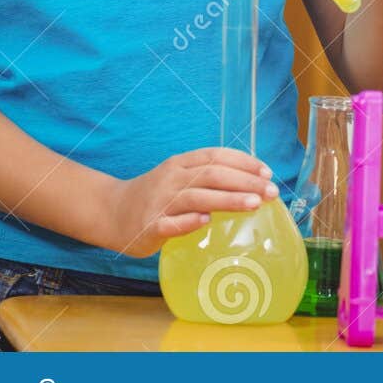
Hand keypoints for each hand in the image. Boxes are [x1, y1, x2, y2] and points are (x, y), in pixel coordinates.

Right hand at [104, 148, 276, 256]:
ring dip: (228, 199)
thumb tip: (253, 184)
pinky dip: (189, 221)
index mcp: (181, 164)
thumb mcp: (180, 177)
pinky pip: (171, 223)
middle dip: (245, 181)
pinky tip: (206, 221)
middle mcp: (171, 179)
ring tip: (254, 204)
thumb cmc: (156, 195)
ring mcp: (159, 202)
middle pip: (212, 174)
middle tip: (271, 191)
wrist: (110, 212)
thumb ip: (208, 178)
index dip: (244, 162)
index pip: (216, 156)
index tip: (268, 173)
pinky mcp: (149, 226)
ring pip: (197, 196)